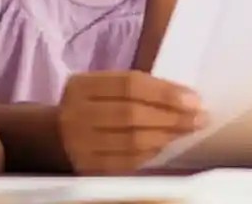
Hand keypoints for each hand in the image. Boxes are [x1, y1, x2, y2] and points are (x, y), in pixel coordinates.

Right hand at [58, 71, 205, 173]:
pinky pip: (127, 162)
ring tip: (187, 131)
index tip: (194, 98)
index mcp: (83, 86)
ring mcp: (80, 144)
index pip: (129, 84)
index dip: (165, 92)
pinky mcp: (88, 168)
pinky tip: (166, 145)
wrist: (52, 137)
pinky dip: (151, 153)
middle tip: (199, 118)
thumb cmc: (91, 105)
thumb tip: (185, 97)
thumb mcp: (103, 86)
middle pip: (131, 114)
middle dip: (171, 116)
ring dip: (166, 136)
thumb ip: (138, 87)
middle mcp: (77, 114)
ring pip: (131, 141)